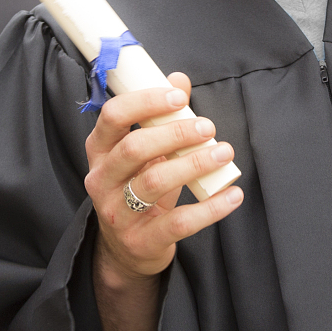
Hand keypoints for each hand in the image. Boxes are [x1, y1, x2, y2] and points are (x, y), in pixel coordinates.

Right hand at [84, 72, 241, 288]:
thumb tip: (179, 79)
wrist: (129, 250)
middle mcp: (102, 180)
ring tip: (224, 153)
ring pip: (155, 182)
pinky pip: (179, 222)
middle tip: (208, 127)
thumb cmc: (138, 190)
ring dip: (195, 164)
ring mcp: (118, 213)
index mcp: (99, 151)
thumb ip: (159, 117)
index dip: (145, 102)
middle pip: (134, 148)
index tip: (178, 97)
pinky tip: (232, 194)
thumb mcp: (144, 154)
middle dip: (175, 133)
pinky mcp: (141, 241)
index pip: (112, 116)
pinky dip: (211, 207)